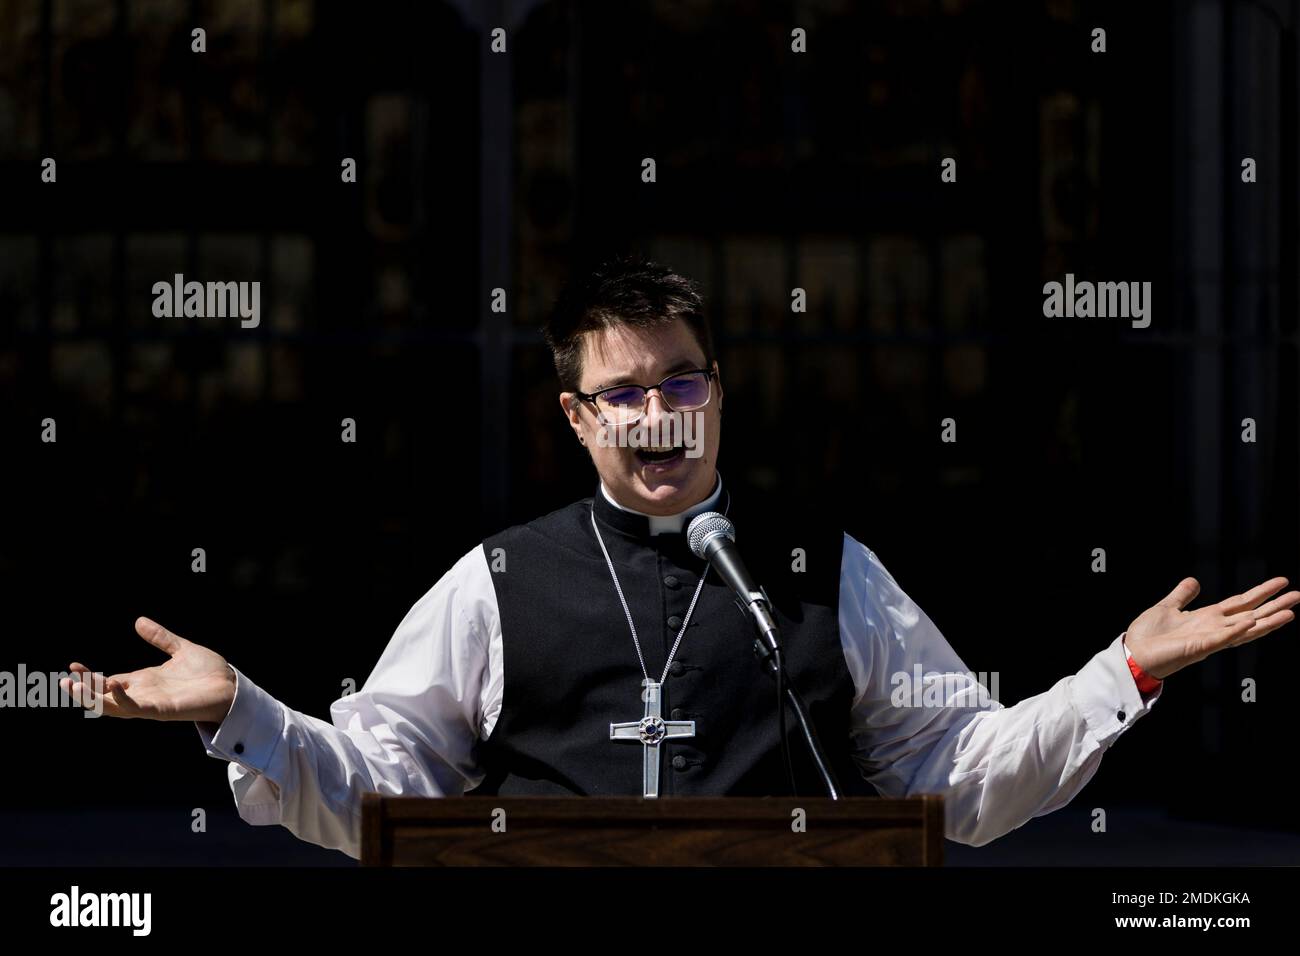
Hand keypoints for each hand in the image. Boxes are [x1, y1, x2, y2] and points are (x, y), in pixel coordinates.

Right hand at [60, 617, 237, 723]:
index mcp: (145, 681)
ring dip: (94, 699)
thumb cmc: (210, 673)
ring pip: (114, 707)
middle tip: (64, 682)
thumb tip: (139, 621)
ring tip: (75, 688)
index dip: (90, 676)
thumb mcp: (181, 649)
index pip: (109, 681)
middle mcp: (145, 694)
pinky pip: (137, 708)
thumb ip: (160, 637)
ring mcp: (152, 703)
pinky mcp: (163, 710)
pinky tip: (112, 686)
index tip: (73, 665)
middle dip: (84, 691)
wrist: (233, 687)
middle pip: (105, 696)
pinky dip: (122, 699)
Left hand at [1124, 576, 1299, 679]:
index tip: (1281, 583)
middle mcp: (1214, 628)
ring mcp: (1209, 639)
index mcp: (1207, 618)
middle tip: (1298, 595)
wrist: (1132, 654)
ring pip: (1245, 629)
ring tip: (1290, 612)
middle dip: (1274, 606)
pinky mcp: (1199, 648)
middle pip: (1250, 615)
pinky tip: (1253, 621)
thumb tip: (1194, 581)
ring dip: (1267, 621)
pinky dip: (1237, 630)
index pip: (1240, 603)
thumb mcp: (1167, 608)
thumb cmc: (1148, 636)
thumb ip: (1182, 596)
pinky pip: (1223, 638)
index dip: (1261, 593)